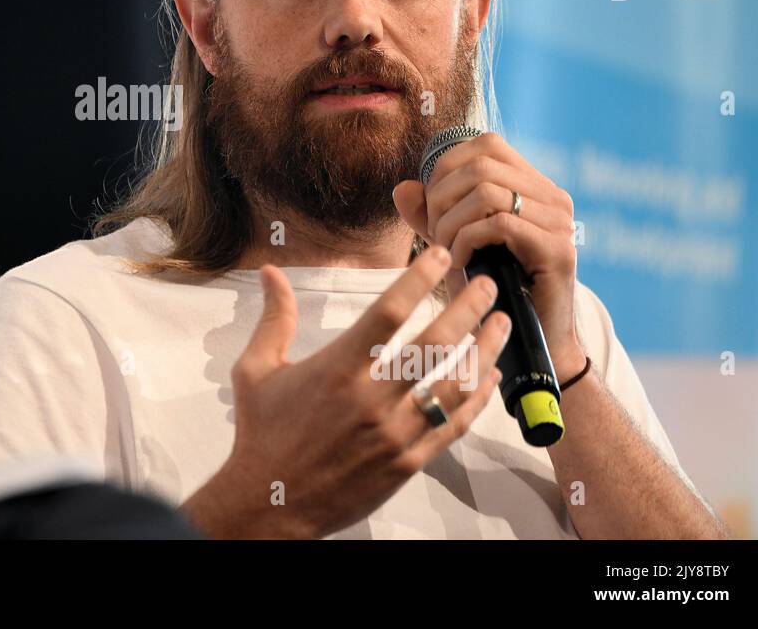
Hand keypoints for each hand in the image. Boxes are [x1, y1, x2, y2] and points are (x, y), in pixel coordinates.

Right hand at [180, 246, 511, 538]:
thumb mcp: (256, 369)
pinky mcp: (408, 462)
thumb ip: (274, 318)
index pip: (388, 312)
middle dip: (468, 308)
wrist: (271, 502)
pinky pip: (454, 425)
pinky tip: (488, 377)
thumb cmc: (262, 433)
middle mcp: (370, 398)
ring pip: (455, 385)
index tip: (438, 256)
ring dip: (484, 350)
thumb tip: (270, 273)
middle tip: (487, 284)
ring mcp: (394, 432)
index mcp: (336, 369)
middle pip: (434, 344)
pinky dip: (477, 398)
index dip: (418, 279)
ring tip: (501, 325)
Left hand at [392, 132, 585, 376]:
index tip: (431, 207)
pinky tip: (459, 262)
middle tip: (433, 235)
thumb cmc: (491, 292)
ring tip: (444, 251)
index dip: (445, 169)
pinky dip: (466, 240)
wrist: (529, 344)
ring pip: (487, 192)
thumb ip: (429, 216)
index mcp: (534, 186)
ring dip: (451, 222)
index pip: (484, 144)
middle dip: (442, 197)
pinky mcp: (557, 249)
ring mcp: (559, 221)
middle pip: (480, 164)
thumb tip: (403, 188)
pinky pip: (498, 224)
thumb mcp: (454, 245)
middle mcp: (553, 197)